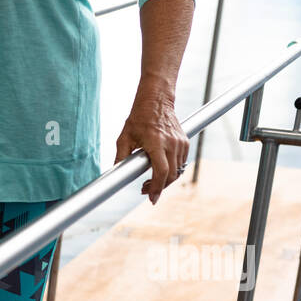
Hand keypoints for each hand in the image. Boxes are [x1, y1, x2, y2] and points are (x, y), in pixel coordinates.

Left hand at [114, 85, 188, 204]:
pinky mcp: (185, 142)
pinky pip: (180, 163)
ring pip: (177, 171)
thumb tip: (115, 174)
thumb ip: (120, 157)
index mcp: (156, 143)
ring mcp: (180, 143)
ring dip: (165, 180)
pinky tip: (160, 170)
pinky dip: (172, 171)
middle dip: (159, 187)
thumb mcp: (124, 137)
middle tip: (144, 190)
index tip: (152, 199)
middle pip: (171, 175)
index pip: (161, 172)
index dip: (156, 188)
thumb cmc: (139, 118)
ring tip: (149, 181)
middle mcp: (171, 143)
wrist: (157, 101)